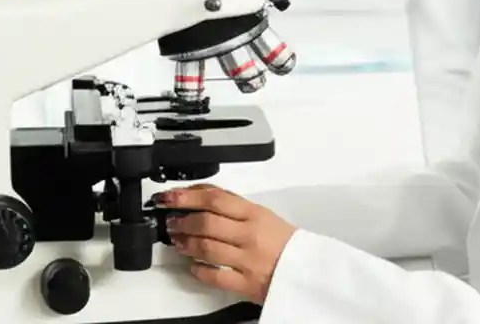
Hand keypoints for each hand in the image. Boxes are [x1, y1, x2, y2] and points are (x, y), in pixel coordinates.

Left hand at [159, 184, 296, 304]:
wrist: (308, 271)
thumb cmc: (283, 241)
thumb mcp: (261, 214)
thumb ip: (232, 205)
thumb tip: (199, 194)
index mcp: (254, 214)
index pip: (215, 199)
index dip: (187, 196)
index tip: (171, 196)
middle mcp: (250, 235)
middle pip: (206, 222)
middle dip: (182, 221)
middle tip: (172, 221)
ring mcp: (247, 260)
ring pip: (207, 248)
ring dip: (186, 244)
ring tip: (178, 241)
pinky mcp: (246, 283)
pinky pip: (216, 276)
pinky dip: (200, 270)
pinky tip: (194, 266)